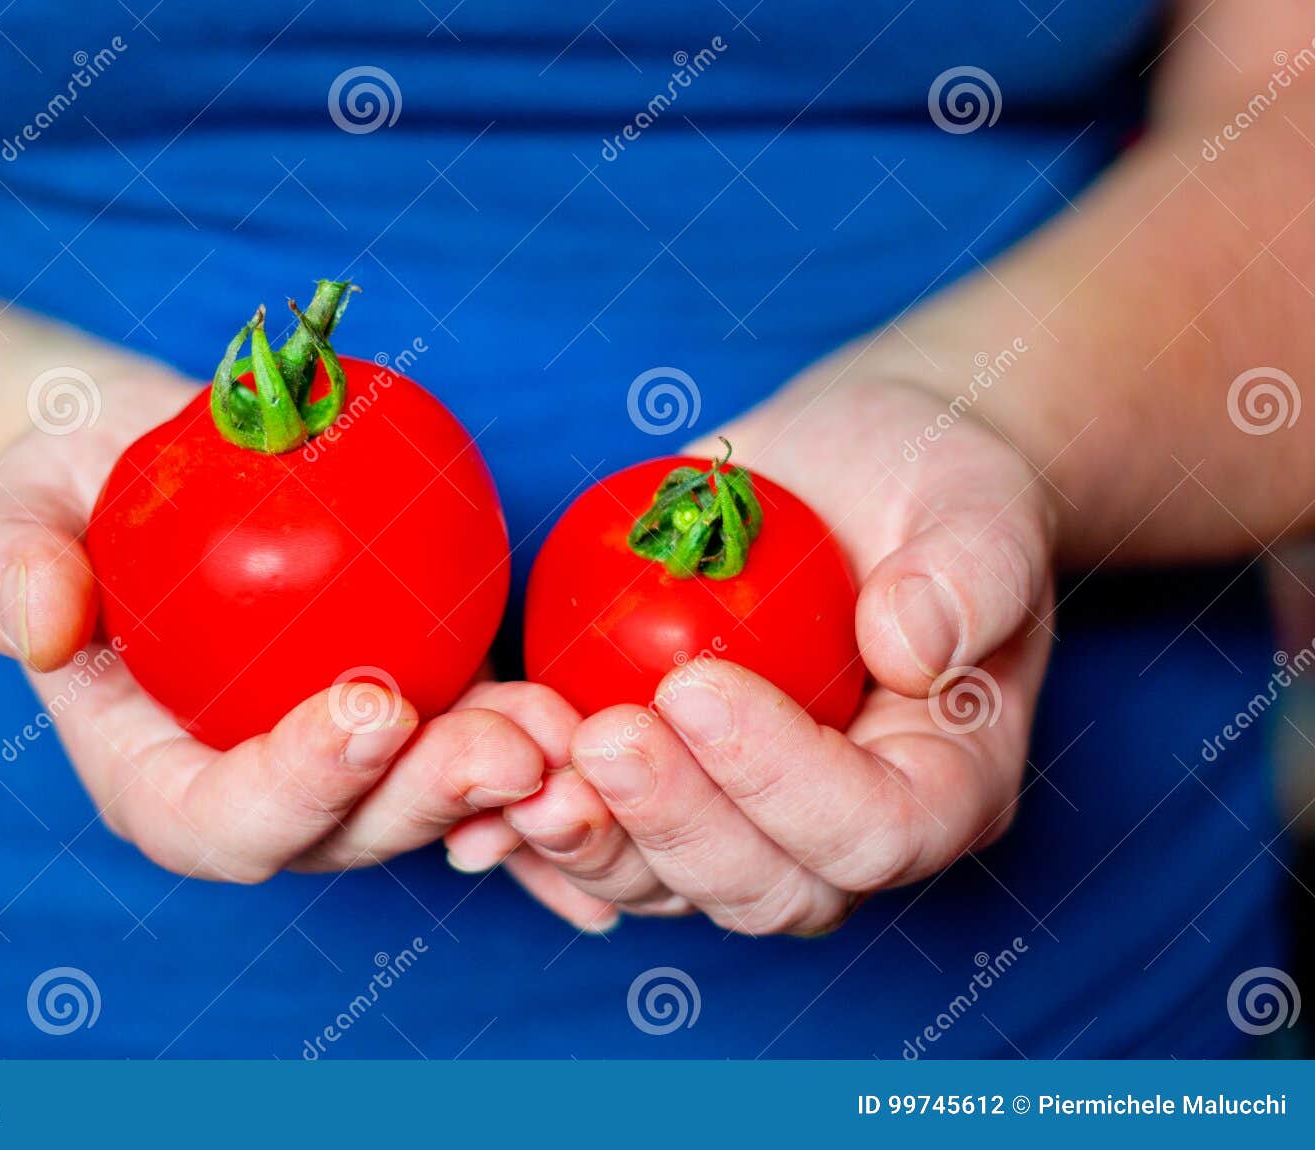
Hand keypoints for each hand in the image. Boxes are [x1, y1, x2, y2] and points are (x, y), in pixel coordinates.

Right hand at [0, 372, 549, 881]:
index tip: (368, 706)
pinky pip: (478, 748)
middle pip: (351, 832)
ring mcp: (348, 766)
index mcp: (160, 780)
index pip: (224, 818)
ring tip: (572, 733)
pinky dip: (540, 757)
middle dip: (434, 798)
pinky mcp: (414, 716)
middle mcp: (265, 794)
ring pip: (434, 800)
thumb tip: (44, 627)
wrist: (159, 472)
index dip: (297, 784)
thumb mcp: (11, 510)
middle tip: (512, 746)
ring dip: (512, 783)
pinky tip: (601, 740)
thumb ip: (6, 568)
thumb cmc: (74, 495)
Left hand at [450, 371, 1055, 934]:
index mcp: (943, 787)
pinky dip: (536, 825)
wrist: (851, 477)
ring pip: (666, 885)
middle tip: (601, 736)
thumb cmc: (932, 485)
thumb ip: (969, 576)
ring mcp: (748, 824)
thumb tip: (910, 647)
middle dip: (672, 824)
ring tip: (528, 767)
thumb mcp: (978, 505)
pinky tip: (482, 784)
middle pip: (761, 887)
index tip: (694, 687)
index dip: (779, 781)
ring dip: (590, 841)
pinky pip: (603, 841)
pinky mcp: (668, 794)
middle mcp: (842, 833)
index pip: (871, 831)